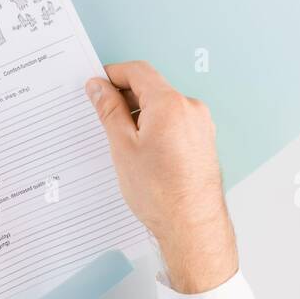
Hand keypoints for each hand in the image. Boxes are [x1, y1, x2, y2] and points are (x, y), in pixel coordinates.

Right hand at [85, 61, 236, 294]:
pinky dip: (156, 126)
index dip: (113, 74)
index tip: (96, 85)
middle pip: (152, 87)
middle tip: (101, 114)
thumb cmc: (160, 193)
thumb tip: (98, 87)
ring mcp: (201, 125)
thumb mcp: (123, 147)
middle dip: (125, 96)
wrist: (192, 227)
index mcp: (170, 104)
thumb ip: (109, 110)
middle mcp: (191, 109)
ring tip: (121, 140)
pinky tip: (142, 149)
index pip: (138, 71)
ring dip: (141, 114)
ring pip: (163, 106)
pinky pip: (175, 122)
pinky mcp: (204, 141)